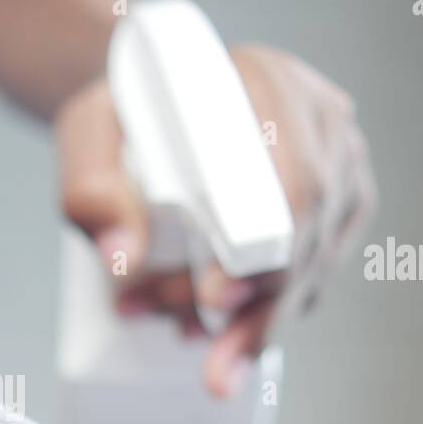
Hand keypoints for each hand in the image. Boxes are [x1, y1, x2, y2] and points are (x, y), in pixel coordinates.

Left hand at [56, 44, 376, 396]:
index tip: (214, 298)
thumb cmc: (121, 121)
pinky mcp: (336, 209)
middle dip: (247, 307)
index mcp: (269, 83)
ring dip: (250, 322)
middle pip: (306, 234)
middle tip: (183, 335)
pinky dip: (262, 318)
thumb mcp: (85, 137)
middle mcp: (318, 121)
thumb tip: (122, 254)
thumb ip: (91, 190)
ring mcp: (338, 167)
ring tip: (182, 335)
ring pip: (313, 267)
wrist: (147, 116)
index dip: (262, 250)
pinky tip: (217, 340)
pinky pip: (311, 278)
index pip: (289, 179)